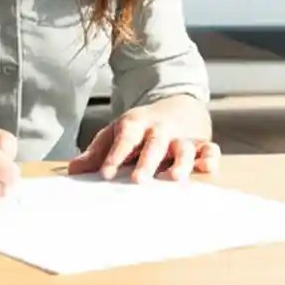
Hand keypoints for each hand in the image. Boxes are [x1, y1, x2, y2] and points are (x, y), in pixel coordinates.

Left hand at [68, 97, 219, 181]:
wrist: (179, 104)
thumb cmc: (143, 127)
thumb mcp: (119, 131)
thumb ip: (98, 151)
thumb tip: (73, 170)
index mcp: (137, 124)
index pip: (125, 138)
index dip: (114, 155)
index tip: (105, 174)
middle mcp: (160, 130)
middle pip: (155, 143)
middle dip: (147, 161)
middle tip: (138, 180)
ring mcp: (183, 137)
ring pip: (184, 148)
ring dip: (181, 163)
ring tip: (175, 179)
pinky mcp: (202, 144)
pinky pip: (210, 150)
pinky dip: (210, 158)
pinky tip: (207, 169)